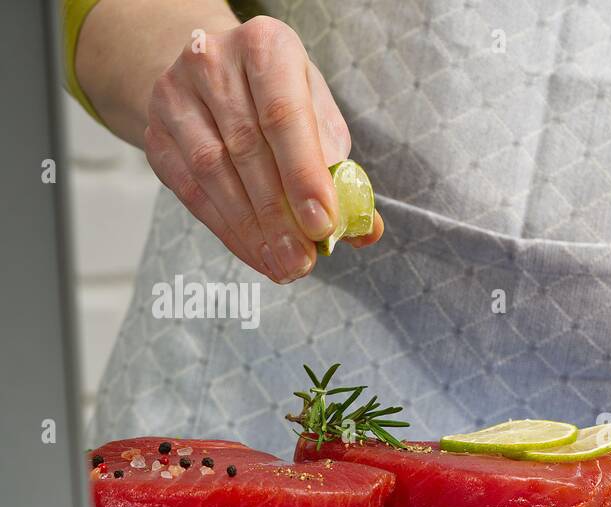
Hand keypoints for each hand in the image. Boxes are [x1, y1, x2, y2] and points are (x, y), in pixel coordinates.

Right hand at [142, 16, 381, 283]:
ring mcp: (176, 95)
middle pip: (247, 149)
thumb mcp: (319, 118)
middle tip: (304, 261)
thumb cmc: (280, 100)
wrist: (213, 77)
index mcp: (266, 47)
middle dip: (279, 215)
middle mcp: (213, 62)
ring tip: (284, 266)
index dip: (304, 175)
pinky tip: (256, 253)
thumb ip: (343, 171)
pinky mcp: (156, 132)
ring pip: (213, 172)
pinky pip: (190, 190)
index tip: (322, 225)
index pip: (283, 116)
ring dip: (252, 229)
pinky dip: (227, 229)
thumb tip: (364, 229)